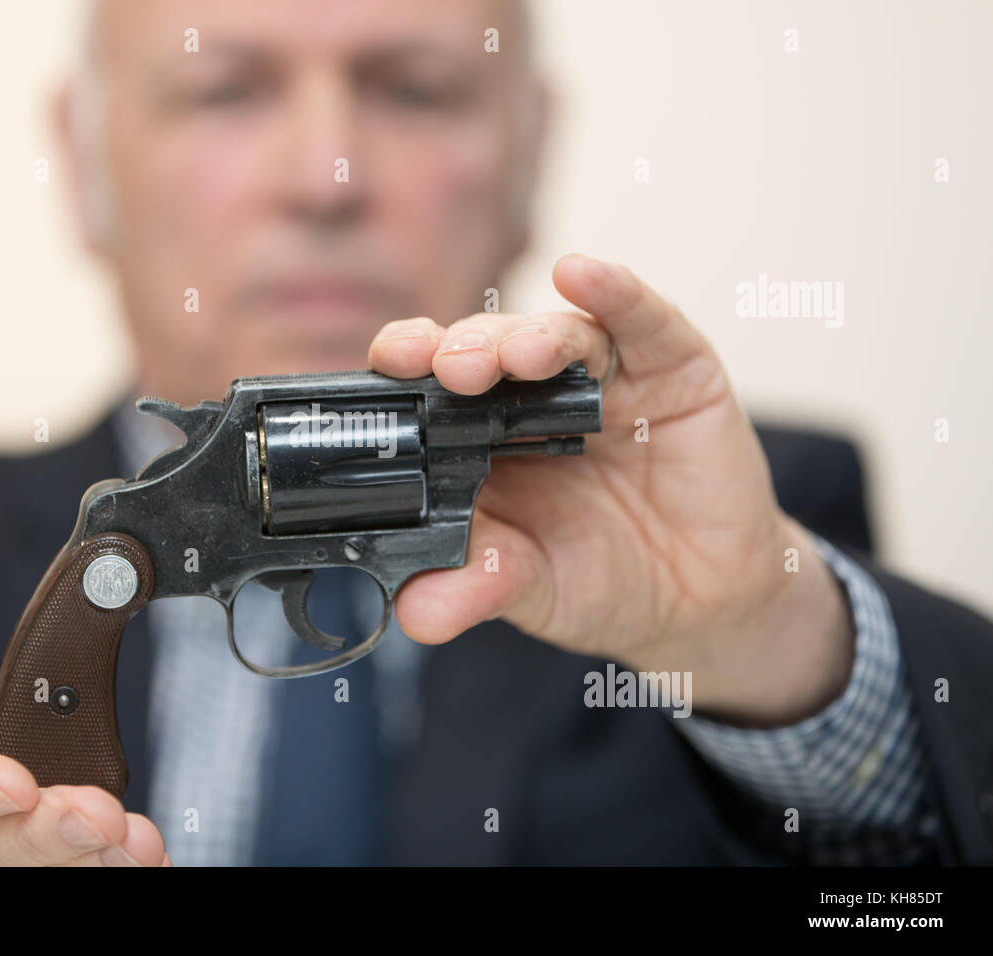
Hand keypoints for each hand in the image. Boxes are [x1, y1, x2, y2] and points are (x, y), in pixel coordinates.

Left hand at [368, 253, 854, 726]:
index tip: (384, 371)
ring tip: (515, 356)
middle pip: (484, 350)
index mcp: (477, 441)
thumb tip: (416, 612)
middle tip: (448, 367)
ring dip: (529, 336)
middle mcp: (531, 397)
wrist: (702, 602)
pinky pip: (643, 319)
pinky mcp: (672, 365)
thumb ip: (475, 588)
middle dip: (461, 350)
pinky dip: (615, 292)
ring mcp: (602, 375)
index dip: (403, 372)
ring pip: (557, 333)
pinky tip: (583, 273)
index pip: (428, 389)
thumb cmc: (601, 581)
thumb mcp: (531, 591)